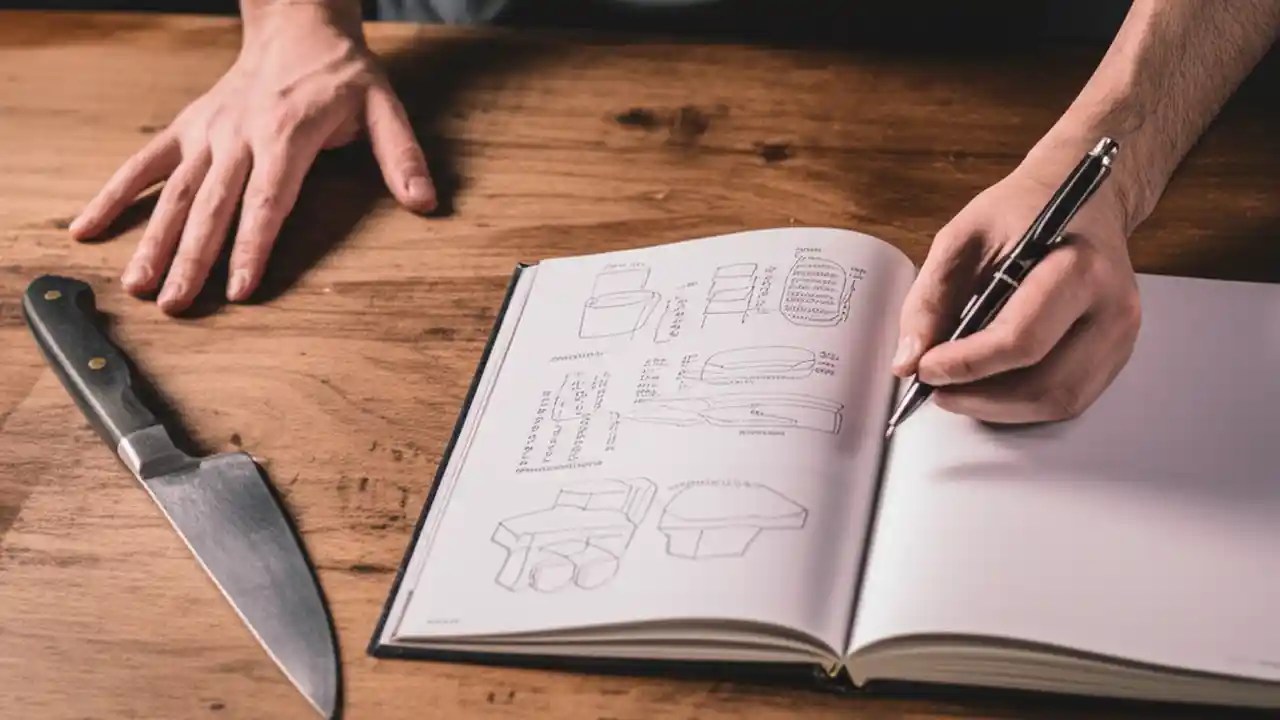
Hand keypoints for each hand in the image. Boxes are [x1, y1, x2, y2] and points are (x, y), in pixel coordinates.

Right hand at [68, 4, 435, 313]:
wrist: (296, 26)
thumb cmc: (341, 74)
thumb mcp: (382, 107)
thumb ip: (401, 155)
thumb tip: (425, 202)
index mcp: (287, 134)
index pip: (268, 201)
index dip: (253, 247)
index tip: (239, 289)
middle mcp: (239, 134)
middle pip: (214, 205)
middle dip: (193, 258)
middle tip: (176, 305)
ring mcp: (208, 132)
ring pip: (176, 192)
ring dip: (153, 240)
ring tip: (136, 286)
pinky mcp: (187, 128)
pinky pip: (145, 163)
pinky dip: (115, 195)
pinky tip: (88, 229)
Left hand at [891, 147, 1141, 422]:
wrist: (1086, 195)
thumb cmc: (1025, 209)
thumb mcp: (963, 235)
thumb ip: (930, 298)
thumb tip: (909, 360)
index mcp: (1077, 269)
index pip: (1020, 340)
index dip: (966, 365)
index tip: (925, 369)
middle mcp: (1112, 308)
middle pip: (1043, 385)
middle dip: (978, 398)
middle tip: (935, 387)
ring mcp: (1120, 336)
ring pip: (1057, 403)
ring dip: (998, 408)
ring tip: (958, 389)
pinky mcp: (1116, 354)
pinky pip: (1069, 398)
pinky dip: (1021, 403)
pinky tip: (991, 385)